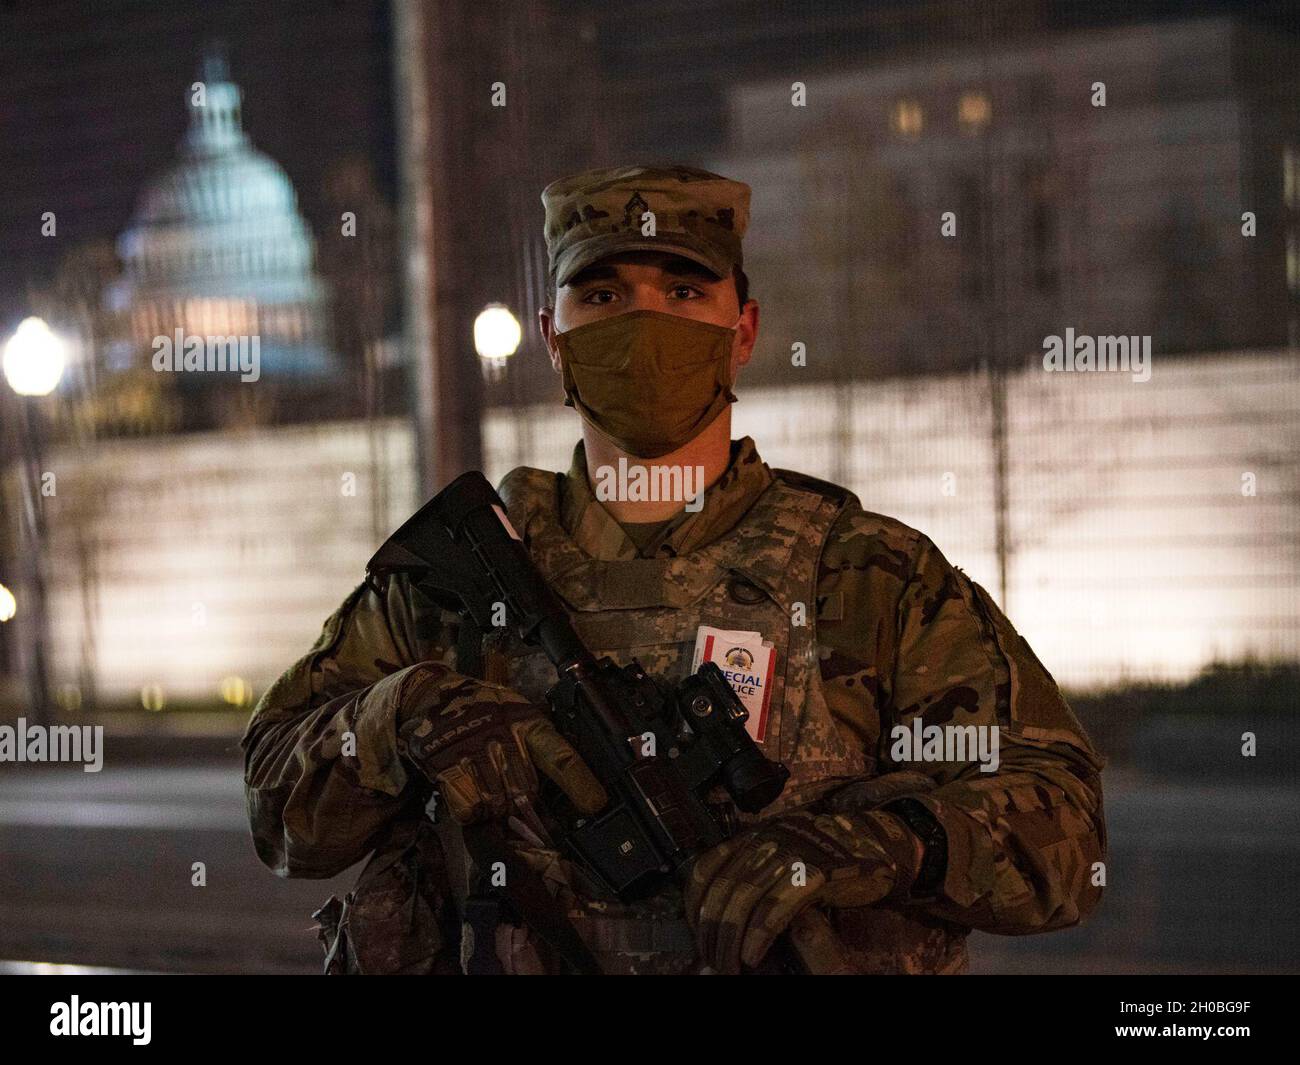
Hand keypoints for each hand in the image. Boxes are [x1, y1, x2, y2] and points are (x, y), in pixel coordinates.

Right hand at [398, 666, 606, 824]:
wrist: (433, 694)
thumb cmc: (484, 708)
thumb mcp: (516, 712)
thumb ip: (536, 743)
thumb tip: (567, 779)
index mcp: (526, 722)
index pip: (558, 755)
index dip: (579, 782)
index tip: (596, 804)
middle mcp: (503, 736)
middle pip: (526, 791)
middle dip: (523, 799)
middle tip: (510, 785)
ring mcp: (473, 752)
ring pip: (498, 803)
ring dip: (495, 805)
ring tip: (487, 783)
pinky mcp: (446, 766)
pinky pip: (469, 809)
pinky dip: (471, 809)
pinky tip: (469, 791)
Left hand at [683, 808, 920, 973]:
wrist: (875, 841)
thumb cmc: (824, 857)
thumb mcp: (781, 856)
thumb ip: (753, 874)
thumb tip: (719, 912)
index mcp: (752, 837)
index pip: (705, 867)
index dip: (694, 904)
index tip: (695, 931)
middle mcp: (766, 841)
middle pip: (722, 889)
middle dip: (712, 930)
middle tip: (713, 958)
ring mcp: (790, 853)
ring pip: (745, 899)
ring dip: (732, 938)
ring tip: (730, 964)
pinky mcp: (815, 871)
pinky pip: (777, 906)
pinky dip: (760, 934)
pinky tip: (753, 954)